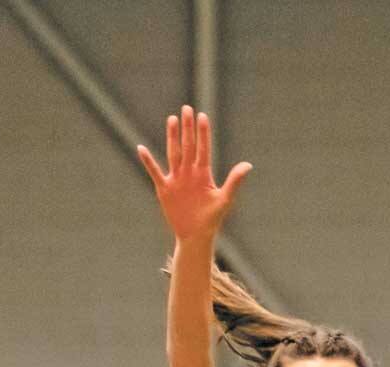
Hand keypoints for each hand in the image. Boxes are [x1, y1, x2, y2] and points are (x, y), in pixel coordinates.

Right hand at [136, 106, 251, 240]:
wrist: (195, 235)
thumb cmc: (212, 218)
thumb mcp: (224, 199)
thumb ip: (234, 181)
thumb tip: (248, 165)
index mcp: (203, 174)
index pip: (203, 149)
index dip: (203, 133)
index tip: (202, 116)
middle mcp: (189, 172)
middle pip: (188, 146)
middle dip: (188, 128)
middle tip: (186, 109)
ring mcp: (176, 179)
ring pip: (173, 153)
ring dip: (172, 137)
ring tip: (172, 119)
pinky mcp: (164, 189)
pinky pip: (155, 172)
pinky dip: (148, 161)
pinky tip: (141, 148)